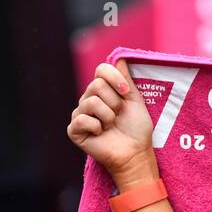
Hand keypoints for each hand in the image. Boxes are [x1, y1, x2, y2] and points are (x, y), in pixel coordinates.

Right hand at [67, 60, 157, 187]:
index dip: (114, 78)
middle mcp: (88, 99)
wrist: (135, 153)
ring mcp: (80, 114)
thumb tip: (120, 58)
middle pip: (97, 85)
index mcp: (103, 91)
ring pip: (91, 102)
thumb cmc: (137, 130)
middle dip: (114, 103)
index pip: (101, 70)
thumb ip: (126, 81)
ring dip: (108, 117)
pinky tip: (100, 134)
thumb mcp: (135, 102)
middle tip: (119, 116)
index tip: (125, 93)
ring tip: (111, 126)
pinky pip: (83, 119)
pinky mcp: (74, 129)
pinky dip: (97, 127)